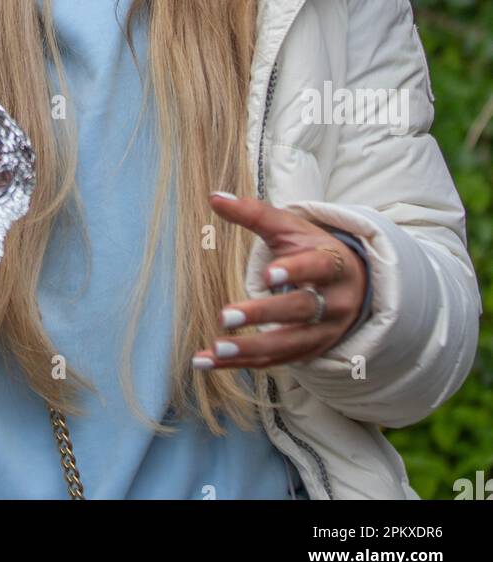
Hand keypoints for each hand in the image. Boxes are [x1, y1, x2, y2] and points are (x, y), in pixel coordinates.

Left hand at [192, 194, 367, 370]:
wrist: (352, 285)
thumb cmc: (312, 248)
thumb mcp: (290, 227)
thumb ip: (254, 213)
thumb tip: (213, 197)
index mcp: (334, 263)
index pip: (318, 266)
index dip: (295, 271)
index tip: (267, 276)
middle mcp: (335, 302)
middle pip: (302, 309)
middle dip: (264, 314)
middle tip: (225, 316)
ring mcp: (325, 331)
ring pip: (289, 344)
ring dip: (250, 348)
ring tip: (216, 347)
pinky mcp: (309, 352)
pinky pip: (275, 361)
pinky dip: (241, 363)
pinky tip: (209, 360)